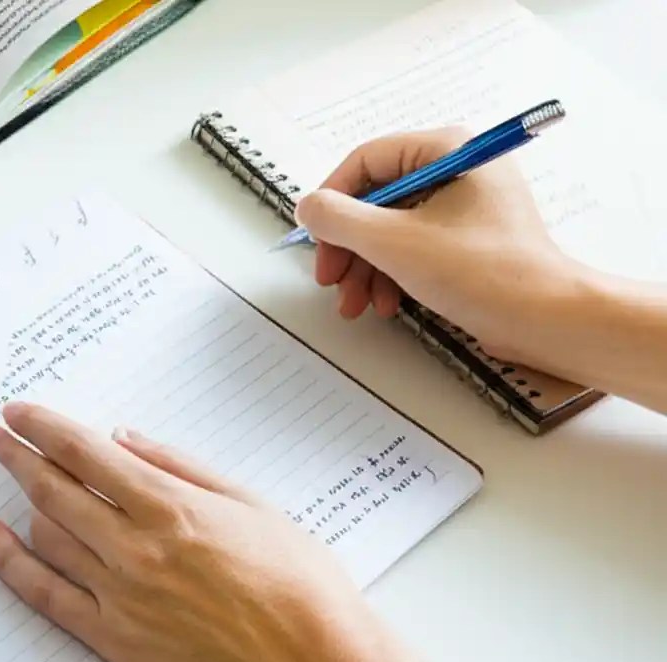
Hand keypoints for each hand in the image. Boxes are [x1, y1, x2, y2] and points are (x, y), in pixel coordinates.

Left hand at [0, 401, 477, 661]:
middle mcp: (137, 548)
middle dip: (19, 454)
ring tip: (10, 473)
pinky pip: (45, 594)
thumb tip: (127, 439)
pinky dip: (10, 562)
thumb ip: (183, 467)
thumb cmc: (302, 589)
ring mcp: (121, 597)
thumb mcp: (252, 506)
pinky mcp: (115, 640)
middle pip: (54, 488)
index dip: (44, 428)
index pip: (85, 454)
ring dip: (20, 498)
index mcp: (173, 508)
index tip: (21, 412)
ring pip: (47, 535)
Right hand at [295, 127, 585, 366]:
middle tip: (329, 278)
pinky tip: (384, 304)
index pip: (368, 160)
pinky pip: (415, 246)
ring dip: (365, 267)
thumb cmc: (481, 272)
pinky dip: (392, 274)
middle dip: (348, 245)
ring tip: (353, 304)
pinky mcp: (469, 239)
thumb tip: (308, 206)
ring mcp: (466, 205)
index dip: (333, 199)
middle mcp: (459, 168)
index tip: (315, 236)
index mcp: (449, 150)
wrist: (545, 319)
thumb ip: (340, 219)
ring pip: (392, 227)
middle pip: (377, 197)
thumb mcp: (393, 242)